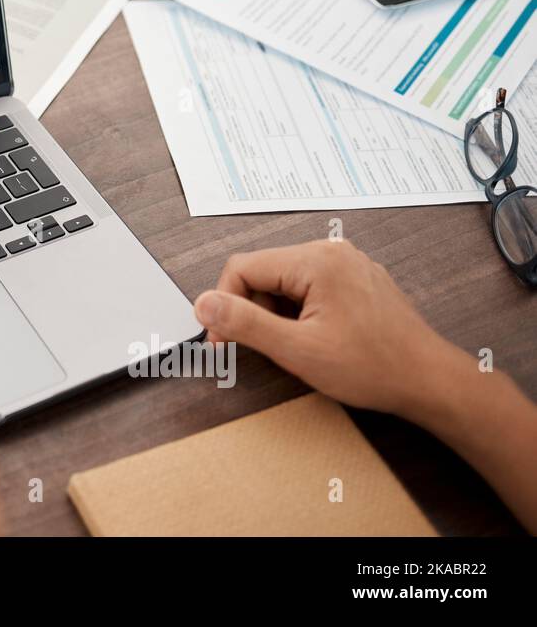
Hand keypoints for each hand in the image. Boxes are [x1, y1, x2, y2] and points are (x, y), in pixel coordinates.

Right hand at [194, 240, 467, 421]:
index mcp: (315, 261)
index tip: (224, 342)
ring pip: (284, 281)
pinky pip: (309, 286)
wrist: (430, 382)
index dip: (225, 305)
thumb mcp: (297, 350)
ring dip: (277, 313)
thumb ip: (244, 323)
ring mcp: (347, 263)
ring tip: (298, 346)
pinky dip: (299, 312)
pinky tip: (316, 338)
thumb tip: (203, 304)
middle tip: (266, 348)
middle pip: (263, 272)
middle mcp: (331, 252)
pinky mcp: (355, 279)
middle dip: (253, 310)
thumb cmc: (374, 367)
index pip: (242, 267)